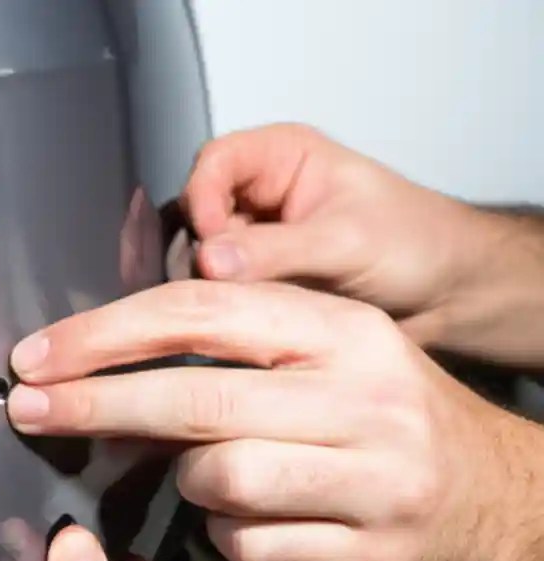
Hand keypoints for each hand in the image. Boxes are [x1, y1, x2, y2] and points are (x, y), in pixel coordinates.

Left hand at [7, 280, 543, 560]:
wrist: (491, 492)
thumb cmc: (378, 411)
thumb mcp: (320, 349)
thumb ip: (228, 343)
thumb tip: (98, 361)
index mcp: (339, 329)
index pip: (198, 311)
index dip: (101, 334)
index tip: (36, 355)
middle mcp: (361, 397)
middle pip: (192, 398)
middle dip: (91, 405)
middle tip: (28, 410)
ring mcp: (371, 478)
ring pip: (216, 479)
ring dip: (183, 480)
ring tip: (202, 474)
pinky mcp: (365, 553)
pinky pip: (246, 548)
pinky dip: (225, 537)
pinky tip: (245, 519)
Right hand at [184, 123, 543, 367]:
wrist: (449, 297)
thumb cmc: (417, 245)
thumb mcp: (346, 241)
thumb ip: (275, 250)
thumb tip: (208, 260)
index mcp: (280, 156)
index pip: (213, 163)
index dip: (203, 201)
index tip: (211, 248)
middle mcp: (257, 194)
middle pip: (194, 212)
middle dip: (200, 250)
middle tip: (217, 287)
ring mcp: (252, 240)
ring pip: (198, 256)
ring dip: (209, 284)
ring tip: (235, 307)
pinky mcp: (253, 281)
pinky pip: (216, 291)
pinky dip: (222, 306)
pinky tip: (241, 320)